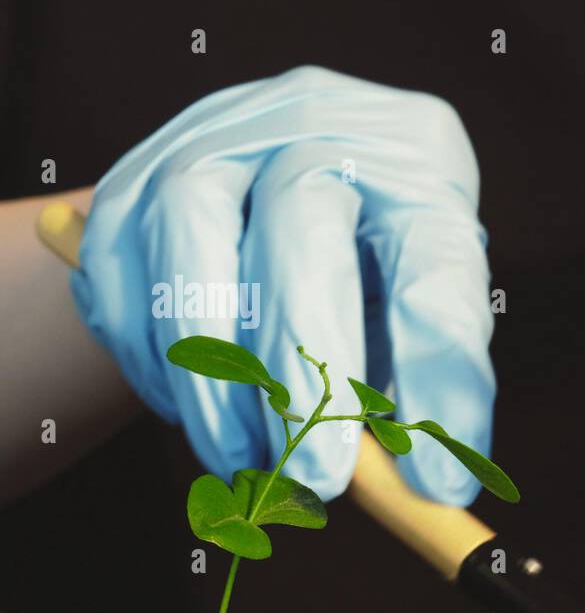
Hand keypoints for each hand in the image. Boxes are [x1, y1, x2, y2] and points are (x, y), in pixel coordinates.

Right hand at [73, 65, 495, 501]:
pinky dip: (148, 354)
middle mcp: (316, 124)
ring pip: (188, 232)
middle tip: (316, 477)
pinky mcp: (136, 174)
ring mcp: (216, 136)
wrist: (288, 181)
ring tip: (242, 461)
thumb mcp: (422, 310)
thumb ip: (425, 383)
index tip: (438, 484)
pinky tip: (188, 409)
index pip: (435, 268)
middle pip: (301, 225)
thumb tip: (430, 488)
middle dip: (303, 372)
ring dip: (210, 370)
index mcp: (418, 160)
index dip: (437, 381)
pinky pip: (118, 263)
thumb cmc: (377, 259)